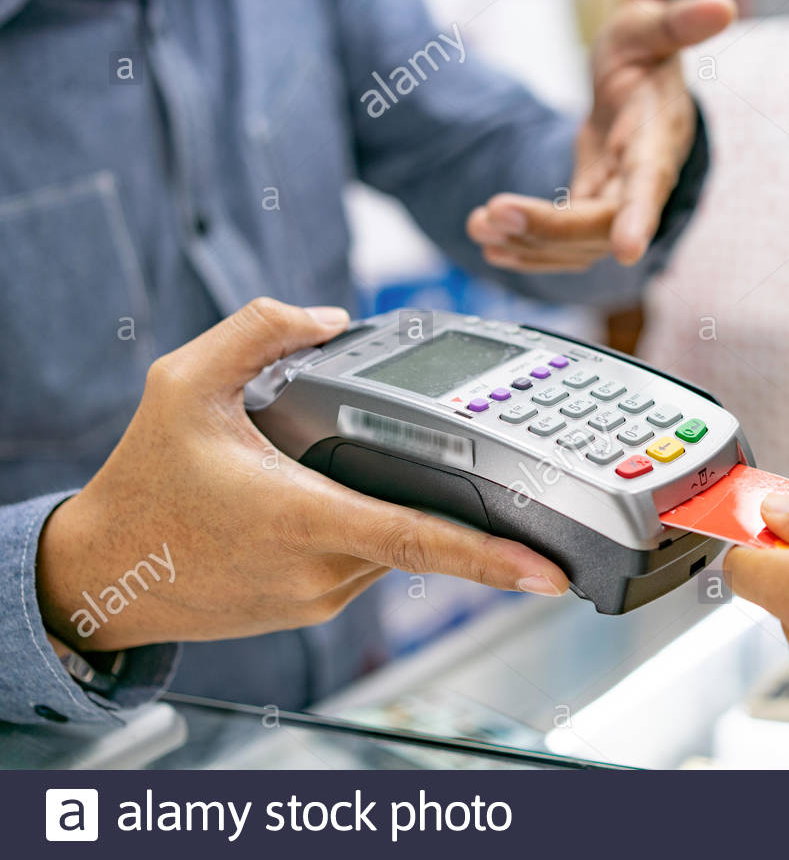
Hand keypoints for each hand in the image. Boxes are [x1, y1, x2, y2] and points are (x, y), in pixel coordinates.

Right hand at [36, 298, 568, 652]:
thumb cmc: (145, 482)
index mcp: (301, 517)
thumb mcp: (184, 383)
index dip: (490, 558)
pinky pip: (367, 561)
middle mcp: (321, 568)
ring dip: (400, 504)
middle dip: (452, 498)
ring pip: (395, 545)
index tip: (546, 570)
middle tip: (476, 469)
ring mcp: (319, 596)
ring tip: (361, 466)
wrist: (106, 574)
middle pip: (420, 529)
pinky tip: (339, 493)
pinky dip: (371, 525)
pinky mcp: (313, 607)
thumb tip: (331, 318)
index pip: (417, 539)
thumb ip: (259, 330)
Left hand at [467, 0, 736, 270]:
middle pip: (603, 225)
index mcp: (659, 139)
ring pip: (579, 244)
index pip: (652, 183)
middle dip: (550, 227)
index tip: (628, 250)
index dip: (641, 216)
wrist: (636, 87)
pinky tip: (489, 243)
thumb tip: (723, 6)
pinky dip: (527, 246)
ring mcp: (616, 202)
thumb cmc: (645, 54)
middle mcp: (642, 182)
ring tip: (477, 226)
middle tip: (493, 211)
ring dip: (529, 241)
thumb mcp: (651, 29)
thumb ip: (680, 24)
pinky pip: (563, 243)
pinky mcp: (590, 209)